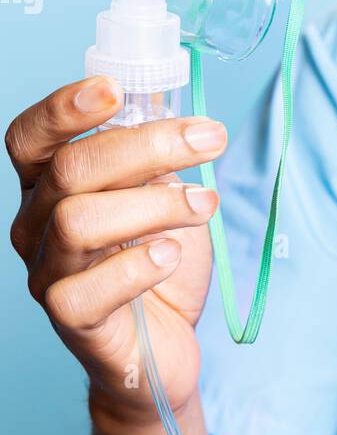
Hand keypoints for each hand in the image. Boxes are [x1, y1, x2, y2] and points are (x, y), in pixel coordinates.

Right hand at [6, 77, 226, 415]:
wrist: (163, 345)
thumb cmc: (158, 263)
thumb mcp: (161, 198)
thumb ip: (156, 159)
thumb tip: (175, 108)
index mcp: (49, 187)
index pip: (29, 138)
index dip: (63, 108)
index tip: (116, 89)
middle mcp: (35, 226)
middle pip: (70, 169)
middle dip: (147, 146)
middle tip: (210, 139)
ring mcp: (47, 274)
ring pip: (78, 222)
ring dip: (153, 205)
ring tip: (203, 206)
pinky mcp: (71, 321)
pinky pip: (88, 290)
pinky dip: (137, 266)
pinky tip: (170, 256)